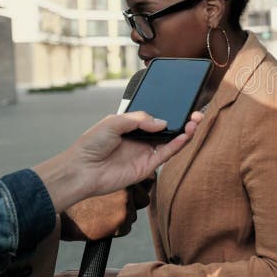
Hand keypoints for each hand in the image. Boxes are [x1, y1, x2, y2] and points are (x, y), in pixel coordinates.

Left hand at [33, 111, 202, 212]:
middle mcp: (141, 140)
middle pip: (167, 129)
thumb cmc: (90, 145)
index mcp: (132, 127)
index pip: (156, 118)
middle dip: (183, 121)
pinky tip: (184, 136)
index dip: (170, 112)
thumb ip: (139, 119)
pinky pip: (166, 155)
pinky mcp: (147, 167)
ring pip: (171, 142)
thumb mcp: (114, 122)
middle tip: (196, 114)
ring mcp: (145, 153)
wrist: (81, 170)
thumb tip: (163, 122)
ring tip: (195, 122)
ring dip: (184, 132)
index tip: (184, 105)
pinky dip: (177, 145)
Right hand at [60, 179, 153, 240]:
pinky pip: (126, 229)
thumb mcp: (103, 179)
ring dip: (123, 216)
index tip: (129, 191)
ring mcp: (125, 207)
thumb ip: (122, 176)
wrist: (63, 215)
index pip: (149, 179)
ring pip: (133, 215)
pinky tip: (102, 223)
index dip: (140, 187)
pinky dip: (116, 229)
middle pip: (143, 199)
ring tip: (103, 213)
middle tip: (111, 205)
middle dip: (133, 204)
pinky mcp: (120, 223)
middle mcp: (128, 190)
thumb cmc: (82, 197)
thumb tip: (145, 178)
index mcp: (125, 177)